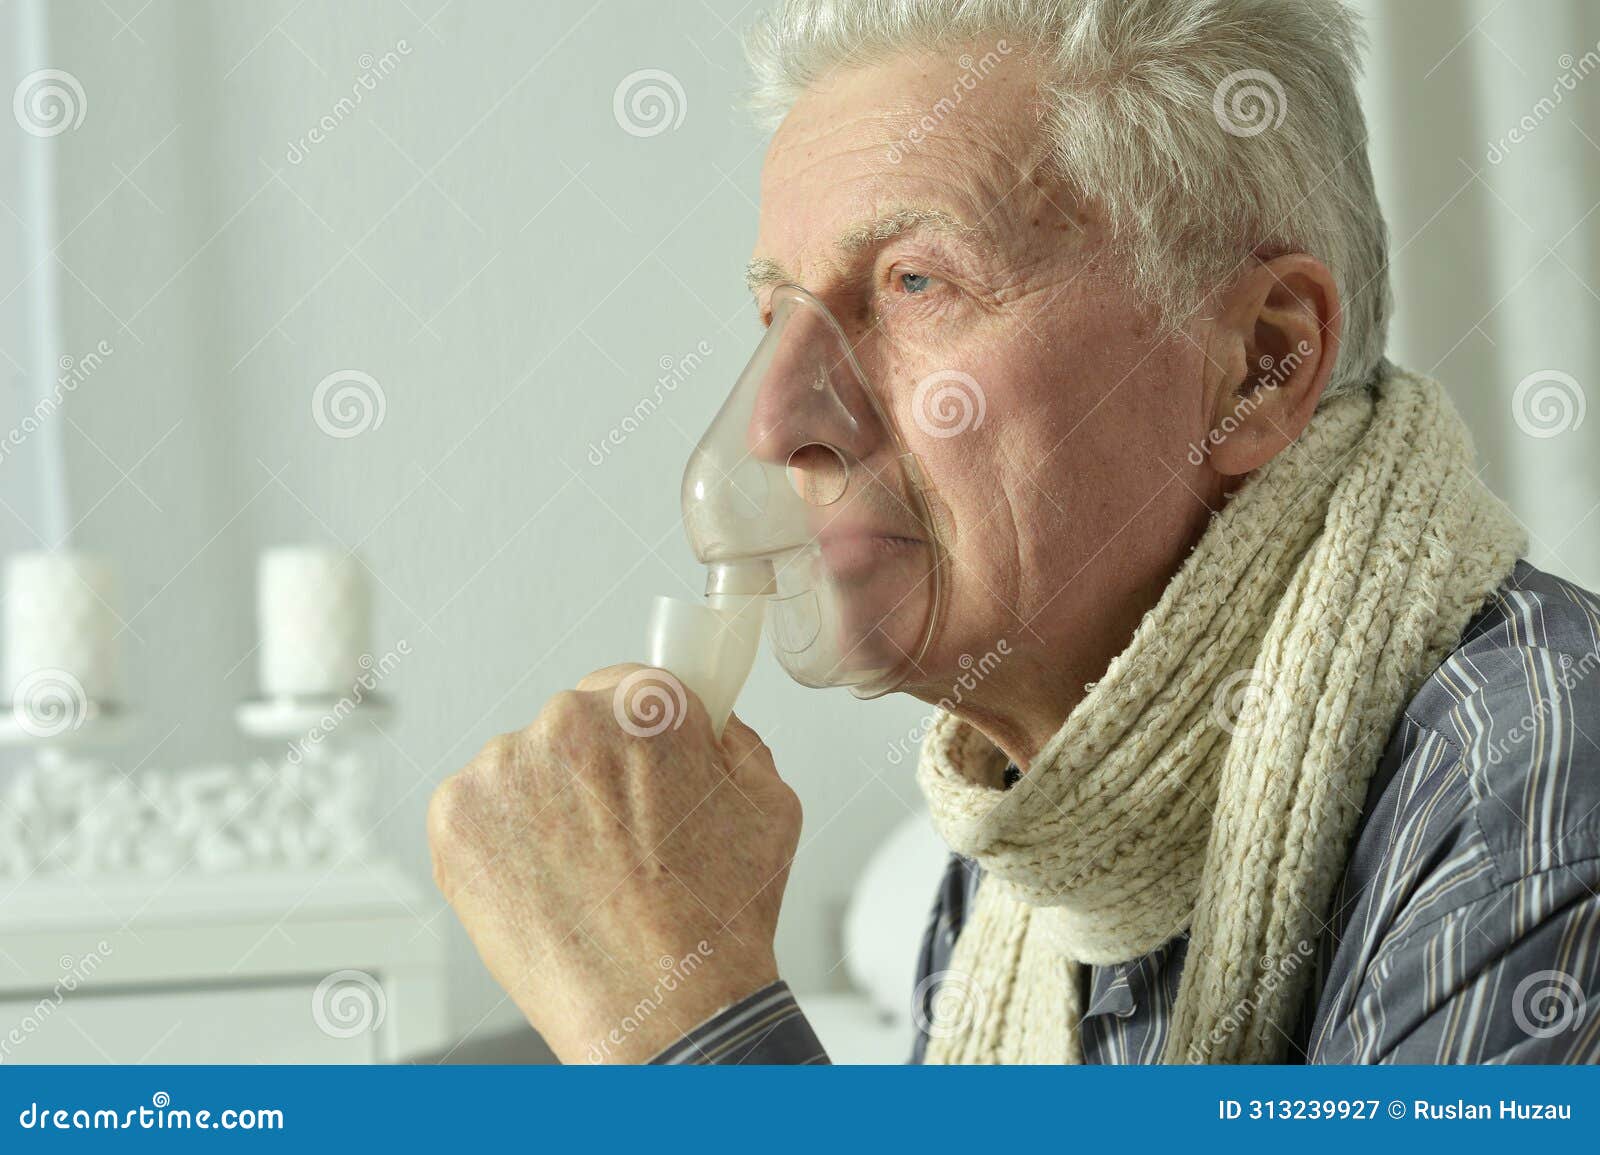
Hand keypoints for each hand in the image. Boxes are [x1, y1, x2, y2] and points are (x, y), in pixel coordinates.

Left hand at [426, 663, 800, 1062]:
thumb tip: (708, 725)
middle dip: (592, 772)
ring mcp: (501, 769)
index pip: (629, 685)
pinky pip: (478, 810)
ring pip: (523, 768)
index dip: (639, 736)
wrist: (660, 1010)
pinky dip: (500, 842)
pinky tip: (542, 884)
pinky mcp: (454, 820)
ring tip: (583, 875)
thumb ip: (736, 742)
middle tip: (621, 841)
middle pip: (573, 725)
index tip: (637, 766)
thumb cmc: (715, 922)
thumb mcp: (770, 806)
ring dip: (543, 805)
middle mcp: (567, 721)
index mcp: (646, 704)